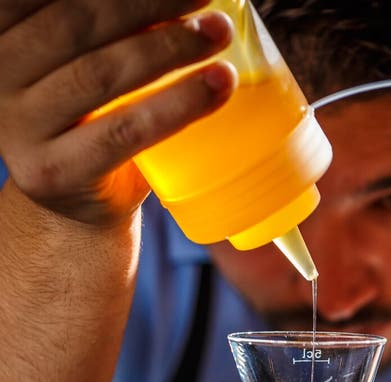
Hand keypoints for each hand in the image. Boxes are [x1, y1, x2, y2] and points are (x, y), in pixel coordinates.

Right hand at [0, 1, 235, 224]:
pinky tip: (219, 84)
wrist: (79, 202)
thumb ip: (107, 20)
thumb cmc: (92, 114)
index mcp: (2, 29)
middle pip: (75, 22)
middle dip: (148, 2)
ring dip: (169, 48)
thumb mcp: (85, 54)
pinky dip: (178, 105)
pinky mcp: (53, 172)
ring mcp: (19, 128)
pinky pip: (123, 131)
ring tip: (218, 33)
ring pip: (100, 75)